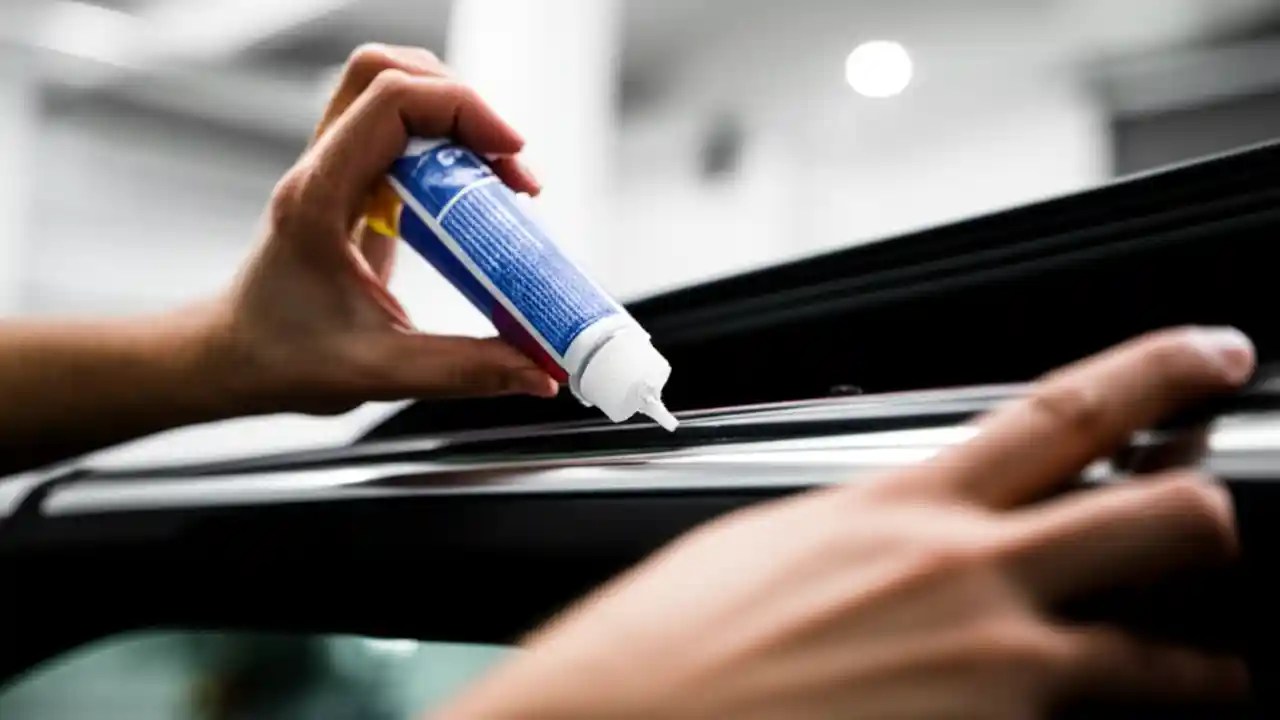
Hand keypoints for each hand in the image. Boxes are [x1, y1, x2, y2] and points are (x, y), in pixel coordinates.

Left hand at [203, 44, 556, 416]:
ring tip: (494, 173)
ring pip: (392, 91)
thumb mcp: (379, 372)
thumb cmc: (282, 359)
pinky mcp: (350, 183)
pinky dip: (442, 141)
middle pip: (389, 74)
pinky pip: (397, 129)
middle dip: (462, 104)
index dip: (463, 110)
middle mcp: (322, 169)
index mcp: (320, 198)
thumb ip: (464, 370)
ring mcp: (333, 169)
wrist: (233, 359)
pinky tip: (469, 191)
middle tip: (506, 165)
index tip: (511, 154)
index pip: (390, 103)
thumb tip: (536, 372)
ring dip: (452, 115)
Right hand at [442, 326, 1255, 718]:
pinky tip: (1057, 715)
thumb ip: (873, 528)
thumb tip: (921, 523)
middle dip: (1213, 514)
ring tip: (1209, 670)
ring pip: (1165, 666)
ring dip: (1199, 665)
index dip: (1160, 369)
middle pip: (1163, 521)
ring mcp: (993, 681)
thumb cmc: (668, 644)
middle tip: (1215, 518)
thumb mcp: (774, 543)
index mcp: (904, 510)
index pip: (1067, 411)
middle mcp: (968, 585)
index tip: (1213, 352)